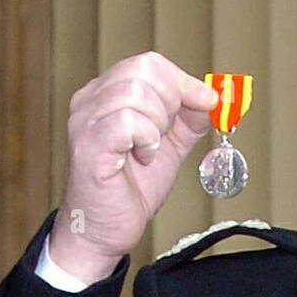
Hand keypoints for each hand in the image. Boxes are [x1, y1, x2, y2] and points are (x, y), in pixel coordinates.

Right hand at [49, 51, 219, 281]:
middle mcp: (91, 101)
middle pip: (144, 71)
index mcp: (107, 95)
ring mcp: (86, 122)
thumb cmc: (127, 190)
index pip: (149, 64)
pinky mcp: (89, 146)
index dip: (184, 81)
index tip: (207, 102)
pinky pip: (127, 122)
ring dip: (157, 125)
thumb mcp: (167, 148)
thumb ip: (187, 122)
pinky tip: (142, 159)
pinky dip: (146, 140)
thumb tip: (210, 99)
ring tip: (149, 151)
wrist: (103, 231)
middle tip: (166, 135)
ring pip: (136, 94)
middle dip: (172, 103)